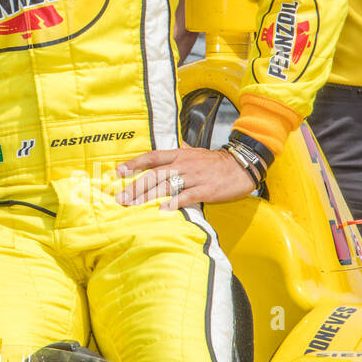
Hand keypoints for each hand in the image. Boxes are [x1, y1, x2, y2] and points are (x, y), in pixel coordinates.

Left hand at [115, 147, 255, 209]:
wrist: (241, 166)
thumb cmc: (215, 162)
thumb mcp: (194, 152)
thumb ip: (178, 153)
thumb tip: (165, 152)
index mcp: (179, 155)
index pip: (152, 157)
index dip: (135, 164)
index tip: (119, 172)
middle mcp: (183, 165)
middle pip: (154, 175)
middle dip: (135, 186)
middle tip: (120, 197)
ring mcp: (194, 177)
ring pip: (166, 186)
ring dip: (147, 196)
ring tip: (132, 204)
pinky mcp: (206, 190)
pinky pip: (187, 197)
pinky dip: (174, 203)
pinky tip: (162, 209)